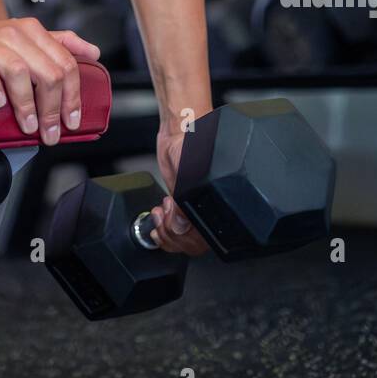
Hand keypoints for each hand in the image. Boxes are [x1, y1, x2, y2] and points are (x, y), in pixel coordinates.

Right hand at [0, 15, 101, 145]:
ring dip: (26, 104)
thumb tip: (94, 53)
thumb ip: (61, 44)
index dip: (73, 96)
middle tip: (49, 132)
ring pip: (18, 71)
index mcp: (33, 31)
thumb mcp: (29, 40)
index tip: (72, 121)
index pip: (65, 64)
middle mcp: (13, 33)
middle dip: (52, 108)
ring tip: (28, 126)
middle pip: (46, 72)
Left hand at [147, 127, 211, 256]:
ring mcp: (193, 209)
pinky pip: (174, 229)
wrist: (179, 131)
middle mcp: (207, 211)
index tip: (173, 221)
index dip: (185, 237)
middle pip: (192, 245)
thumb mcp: (190, 171)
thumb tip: (182, 224)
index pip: (204, 240)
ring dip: (166, 233)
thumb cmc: (191, 144)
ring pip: (182, 241)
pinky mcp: (181, 204)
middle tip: (165, 213)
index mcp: (217, 205)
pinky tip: (159, 214)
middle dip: (173, 234)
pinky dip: (163, 227)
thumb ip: (186, 199)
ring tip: (161, 213)